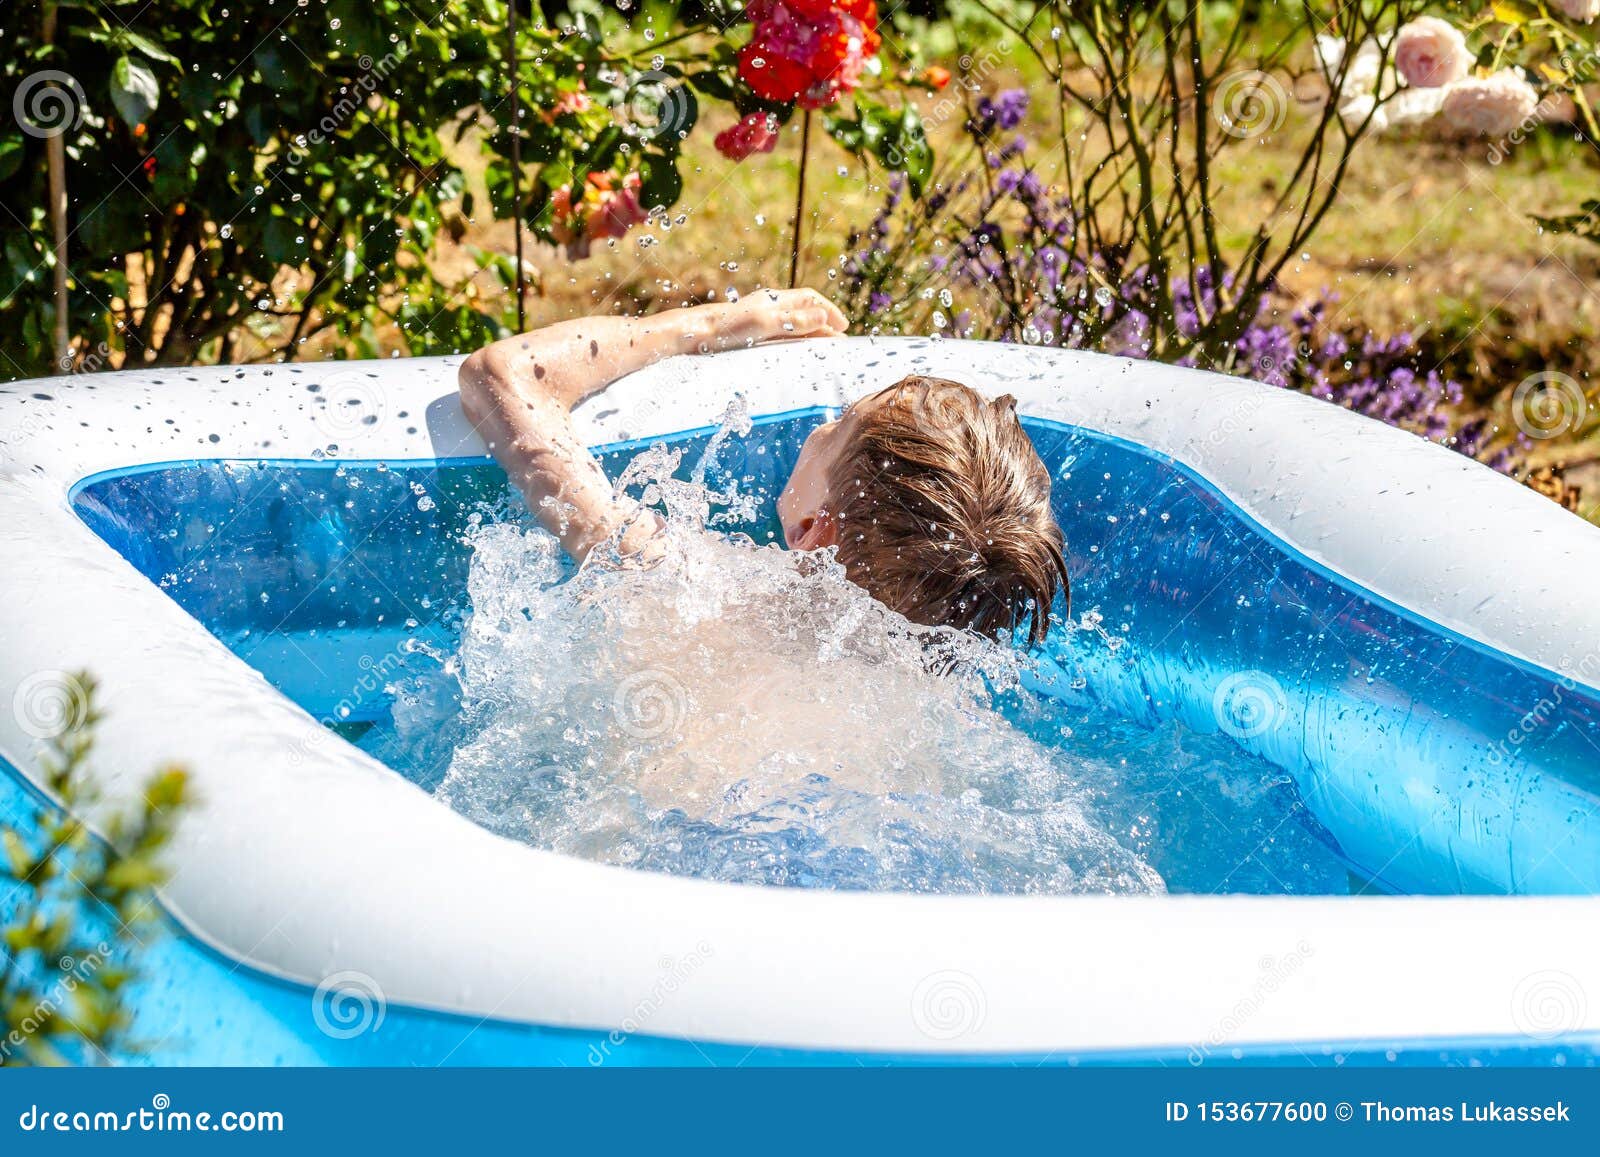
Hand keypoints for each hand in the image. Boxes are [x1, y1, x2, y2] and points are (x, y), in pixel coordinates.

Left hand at [680, 289, 848, 351]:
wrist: (692, 336)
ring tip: (822, 346)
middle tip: (838, 340)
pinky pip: (779, 332)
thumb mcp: (765, 325)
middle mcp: (767, 306)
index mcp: (774, 300)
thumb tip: (823, 317)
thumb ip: (794, 321)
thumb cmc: (727, 330)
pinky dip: (793, 339)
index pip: (810, 299)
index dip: (829, 310)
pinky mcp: (747, 332)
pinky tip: (791, 351)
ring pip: (791, 321)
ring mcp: (756, 318)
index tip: (844, 328)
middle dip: (823, 322)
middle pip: (802, 310)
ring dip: (809, 331)